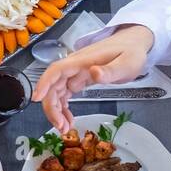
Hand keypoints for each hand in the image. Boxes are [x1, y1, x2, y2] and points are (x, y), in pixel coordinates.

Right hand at [32, 24, 153, 131]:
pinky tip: (68, 118)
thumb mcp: (126, 62)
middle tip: (61, 127)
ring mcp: (76, 72)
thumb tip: (93, 73)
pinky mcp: (80, 78)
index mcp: (82, 61)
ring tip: (65, 128)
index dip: (44, 83)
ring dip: (57, 110)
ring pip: (57, 92)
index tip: (36, 99)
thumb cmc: (131, 52)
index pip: (56, 70)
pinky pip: (65, 93)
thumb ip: (110, 71)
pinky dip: (63, 107)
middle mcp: (75, 66)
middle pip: (53, 85)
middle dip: (52, 107)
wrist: (134, 43)